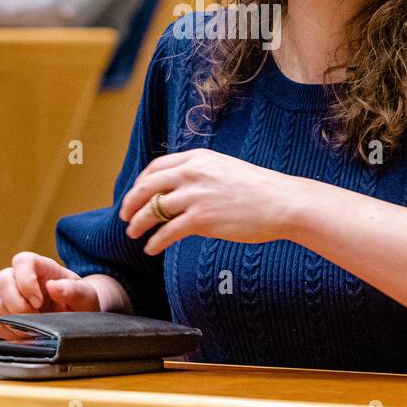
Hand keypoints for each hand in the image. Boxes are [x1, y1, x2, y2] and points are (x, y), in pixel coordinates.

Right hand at [0, 252, 101, 335]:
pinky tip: (27, 336)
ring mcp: (12, 298)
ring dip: (13, 321)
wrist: (78, 318)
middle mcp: (21, 280)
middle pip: (1, 280)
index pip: (22, 261)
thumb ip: (74, 290)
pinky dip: (10, 334)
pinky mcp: (7, 317)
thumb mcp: (86, 296)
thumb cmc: (81, 301)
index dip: (25, 281)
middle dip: (16, 304)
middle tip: (34, 317)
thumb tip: (53, 286)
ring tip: (35, 329)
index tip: (39, 301)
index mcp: (41, 268)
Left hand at [118, 147, 308, 255]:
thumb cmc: (259, 189)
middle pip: (148, 186)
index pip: (156, 166)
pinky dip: (155, 241)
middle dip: (131, 202)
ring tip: (133, 234)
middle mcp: (193, 173)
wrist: (282, 202)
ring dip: (138, 224)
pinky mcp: (202, 219)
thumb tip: (182, 190)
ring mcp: (196, 196)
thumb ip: (201, 174)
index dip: (141, 182)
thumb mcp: (225, 169)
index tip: (136, 194)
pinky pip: (167, 231)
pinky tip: (151, 248)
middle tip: (124, 215)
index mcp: (198, 158)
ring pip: (153, 209)